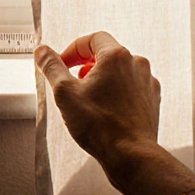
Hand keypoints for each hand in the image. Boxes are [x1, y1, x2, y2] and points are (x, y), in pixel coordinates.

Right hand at [34, 31, 160, 166]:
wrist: (130, 155)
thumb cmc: (100, 125)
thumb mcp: (64, 92)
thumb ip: (52, 67)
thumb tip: (42, 51)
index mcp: (116, 56)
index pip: (92, 38)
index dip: (73, 49)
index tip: (63, 63)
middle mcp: (137, 65)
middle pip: (107, 54)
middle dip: (87, 64)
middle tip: (73, 81)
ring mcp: (147, 83)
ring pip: (120, 71)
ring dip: (103, 79)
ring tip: (89, 98)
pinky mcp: (152, 101)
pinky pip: (131, 88)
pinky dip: (117, 92)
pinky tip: (105, 109)